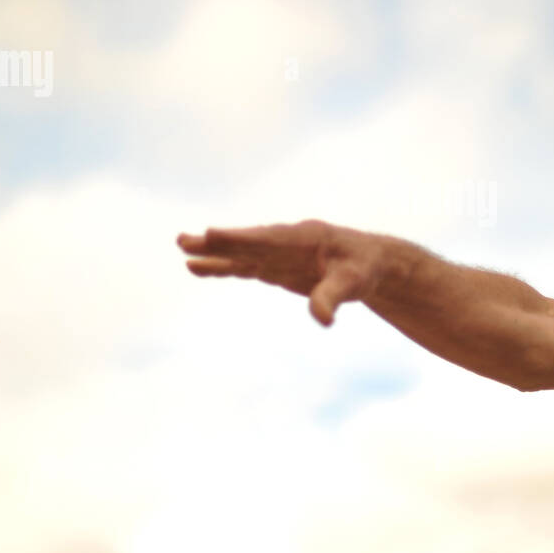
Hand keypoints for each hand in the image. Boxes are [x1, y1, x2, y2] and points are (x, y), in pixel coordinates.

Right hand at [176, 219, 382, 326]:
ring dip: (214, 255)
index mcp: (305, 237)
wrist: (369, 263)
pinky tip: (198, 268)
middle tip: (184, 240)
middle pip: (247, 243)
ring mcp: (278, 253)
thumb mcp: (354, 282)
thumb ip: (333, 296)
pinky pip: (244, 266)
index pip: (267, 239)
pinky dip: (223, 267)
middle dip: (218, 243)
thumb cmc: (363, 268)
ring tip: (183, 252)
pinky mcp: (274, 266)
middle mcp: (286, 241)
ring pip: (241, 254)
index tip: (212, 233)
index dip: (240, 238)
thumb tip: (322, 319)